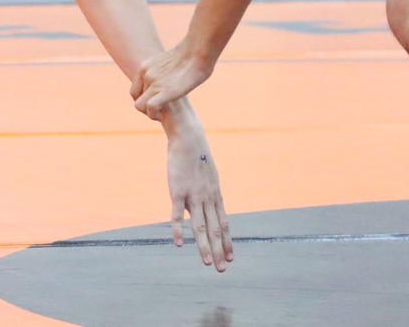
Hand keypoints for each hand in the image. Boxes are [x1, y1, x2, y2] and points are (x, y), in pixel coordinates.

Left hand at [131, 40, 212, 119]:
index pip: (135, 90)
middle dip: (147, 107)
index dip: (144, 99)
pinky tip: (164, 116)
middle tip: (162, 109)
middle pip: (137, 99)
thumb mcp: (171, 60)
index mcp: (146, 66)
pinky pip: (150, 108)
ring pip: (140, 106)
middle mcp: (146, 74)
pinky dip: (154, 115)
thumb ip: (166, 70)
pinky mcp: (165, 91)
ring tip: (164, 113)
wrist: (200, 49)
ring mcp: (154, 82)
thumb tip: (173, 75)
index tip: (157, 102)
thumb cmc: (194, 54)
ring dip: (150, 113)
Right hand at [162, 103, 231, 271]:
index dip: (227, 242)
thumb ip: (208, 194)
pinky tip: (179, 244)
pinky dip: (178, 230)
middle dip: (219, 251)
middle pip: (214, 230)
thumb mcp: (209, 176)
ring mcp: (193, 196)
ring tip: (208, 263)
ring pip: (200, 226)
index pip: (223, 224)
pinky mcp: (178, 191)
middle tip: (222, 269)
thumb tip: (207, 207)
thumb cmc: (198, 157)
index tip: (231, 258)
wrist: (189, 138)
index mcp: (215, 196)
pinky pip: (177, 215)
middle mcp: (207, 199)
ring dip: (204, 246)